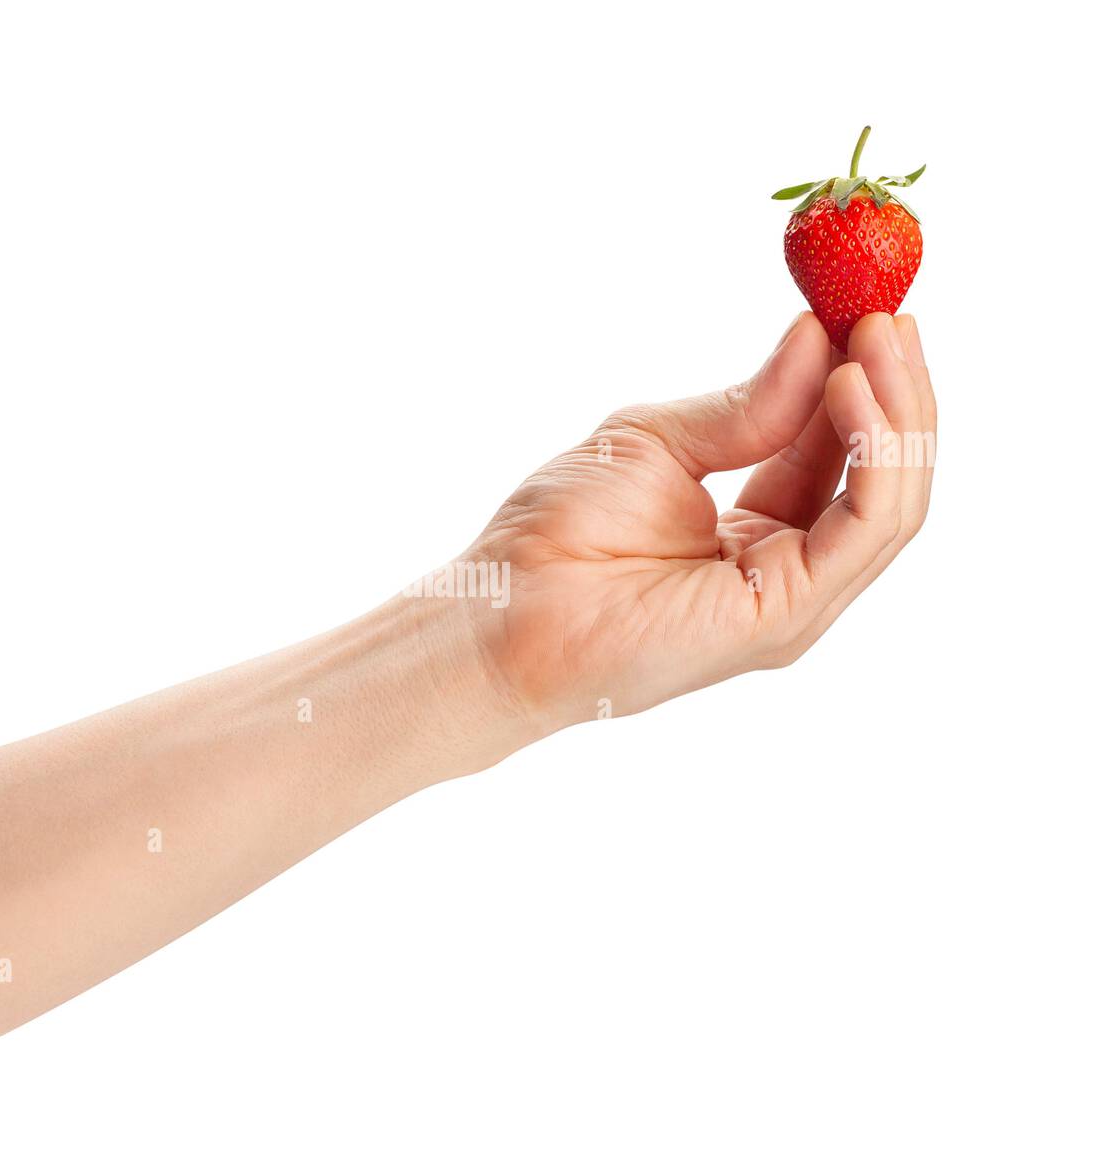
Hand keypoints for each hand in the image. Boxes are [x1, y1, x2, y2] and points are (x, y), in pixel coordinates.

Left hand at [461, 311, 935, 729]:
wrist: (506, 605)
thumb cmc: (561, 532)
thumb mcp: (657, 442)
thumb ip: (744, 406)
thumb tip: (815, 336)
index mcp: (756, 533)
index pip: (836, 451)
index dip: (859, 379)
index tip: (867, 301)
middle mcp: (787, 568)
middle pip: (880, 477)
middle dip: (895, 388)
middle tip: (889, 306)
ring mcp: (794, 599)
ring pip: (891, 502)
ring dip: (899, 409)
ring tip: (878, 329)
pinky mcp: (787, 615)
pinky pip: (864, 528)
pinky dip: (875, 453)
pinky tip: (850, 386)